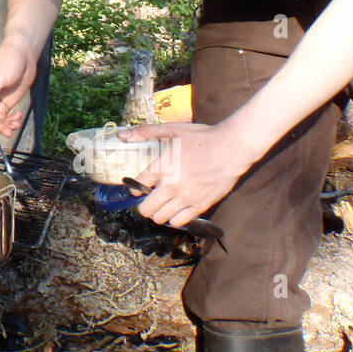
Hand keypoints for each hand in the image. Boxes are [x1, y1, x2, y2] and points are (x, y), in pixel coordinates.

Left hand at [120, 121, 257, 227]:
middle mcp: (171, 186)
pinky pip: (180, 221)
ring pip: (162, 219)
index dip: (135, 187)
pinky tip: (178, 209)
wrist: (231, 148)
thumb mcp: (172, 130)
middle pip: (146, 209)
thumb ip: (145, 133)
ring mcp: (186, 198)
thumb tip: (121, 135)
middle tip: (150, 199)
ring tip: (164, 205)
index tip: (138, 186)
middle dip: (145, 206)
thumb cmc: (201, 138)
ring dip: (159, 213)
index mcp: (162, 167)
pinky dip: (176, 218)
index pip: (137, 186)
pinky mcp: (201, 205)